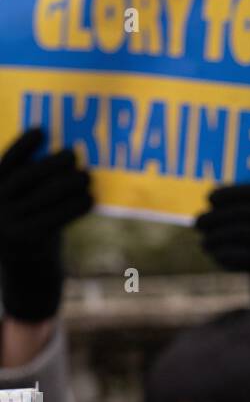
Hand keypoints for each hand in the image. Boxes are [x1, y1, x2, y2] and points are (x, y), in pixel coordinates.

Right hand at [0, 128, 91, 322]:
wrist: (27, 271)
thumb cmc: (32, 225)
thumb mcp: (26, 203)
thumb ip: (36, 183)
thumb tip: (68, 158)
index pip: (7, 162)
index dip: (23, 145)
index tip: (42, 130)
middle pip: (27, 178)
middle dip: (52, 164)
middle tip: (74, 154)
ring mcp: (10, 224)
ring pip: (44, 198)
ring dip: (69, 184)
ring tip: (87, 176)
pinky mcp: (29, 240)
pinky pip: (56, 218)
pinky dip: (75, 207)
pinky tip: (90, 199)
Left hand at [194, 184, 249, 348]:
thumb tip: (210, 209)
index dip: (231, 193)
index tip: (208, 199)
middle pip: (247, 212)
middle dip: (218, 217)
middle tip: (197, 225)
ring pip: (245, 232)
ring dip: (219, 237)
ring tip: (205, 245)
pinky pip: (249, 256)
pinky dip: (228, 255)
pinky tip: (217, 259)